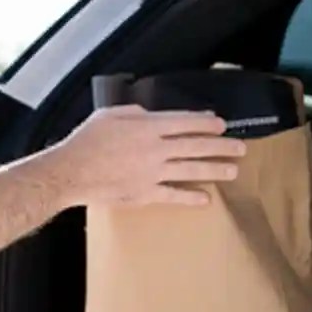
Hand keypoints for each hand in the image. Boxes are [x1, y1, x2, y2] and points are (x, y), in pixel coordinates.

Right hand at [43, 104, 245, 207]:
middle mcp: (155, 149)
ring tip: (233, 170)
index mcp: (147, 127)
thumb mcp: (110, 115)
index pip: (185, 123)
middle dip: (221, 146)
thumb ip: (136, 113)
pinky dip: (191, 197)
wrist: (71, 172)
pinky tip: (206, 198)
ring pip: (191, 170)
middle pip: (196, 146)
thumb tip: (153, 116)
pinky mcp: (145, 193)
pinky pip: (174, 195)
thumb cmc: (87, 141)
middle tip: (240, 148)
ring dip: (215, 170)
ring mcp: (152, 173)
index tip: (222, 125)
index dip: (206, 123)